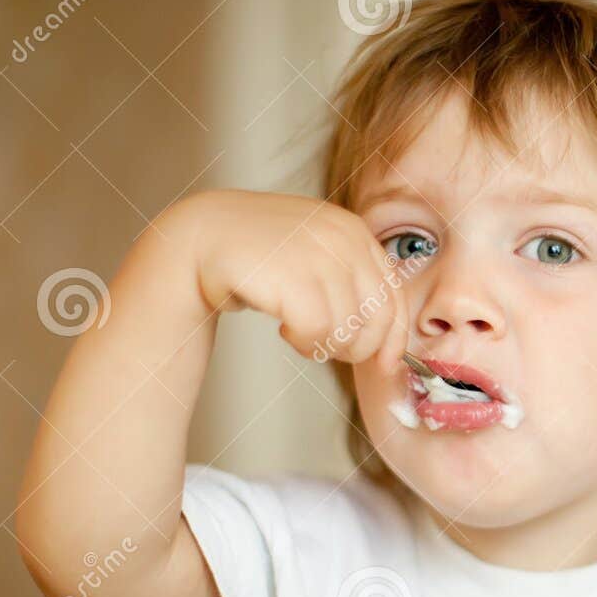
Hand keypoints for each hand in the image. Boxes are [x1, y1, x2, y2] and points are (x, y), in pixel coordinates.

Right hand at [186, 190, 409, 372]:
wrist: (201, 238)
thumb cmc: (260, 257)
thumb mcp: (315, 258)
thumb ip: (351, 284)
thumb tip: (387, 344)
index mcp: (354, 231)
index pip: (394, 295)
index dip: (394, 338)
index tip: (385, 365)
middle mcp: (343, 236)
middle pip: (377, 318)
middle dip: (356, 348)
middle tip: (326, 349)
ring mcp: (319, 253)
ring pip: (348, 329)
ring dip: (323, 346)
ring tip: (298, 334)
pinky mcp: (294, 275)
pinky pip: (318, 331)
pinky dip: (303, 341)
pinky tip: (284, 330)